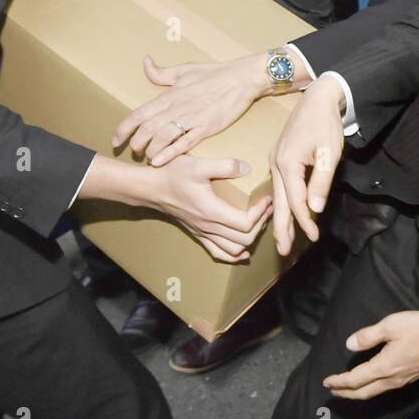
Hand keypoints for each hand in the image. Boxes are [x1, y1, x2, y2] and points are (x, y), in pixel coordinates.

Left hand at [112, 54, 266, 166]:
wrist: (241, 79)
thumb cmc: (213, 74)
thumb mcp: (184, 70)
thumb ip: (161, 72)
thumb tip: (146, 62)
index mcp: (169, 95)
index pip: (139, 114)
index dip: (124, 129)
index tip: (116, 140)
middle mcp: (177, 108)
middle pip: (147, 129)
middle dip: (136, 143)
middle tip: (134, 151)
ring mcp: (192, 119)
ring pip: (163, 138)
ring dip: (151, 151)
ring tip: (148, 157)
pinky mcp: (206, 128)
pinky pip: (184, 144)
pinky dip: (170, 154)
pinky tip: (160, 161)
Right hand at [149, 155, 269, 262]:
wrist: (150, 187)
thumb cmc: (173, 174)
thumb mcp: (199, 164)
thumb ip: (225, 165)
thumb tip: (247, 168)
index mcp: (212, 211)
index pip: (245, 223)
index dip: (261, 213)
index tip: (267, 198)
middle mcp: (208, 227)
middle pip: (244, 239)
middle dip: (261, 224)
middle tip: (267, 208)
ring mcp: (202, 233)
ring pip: (233, 250)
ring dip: (250, 240)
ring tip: (259, 223)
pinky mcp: (197, 233)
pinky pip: (218, 253)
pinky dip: (233, 254)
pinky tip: (242, 250)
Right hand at [269, 75, 345, 254]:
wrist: (318, 98)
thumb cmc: (325, 123)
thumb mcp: (329, 152)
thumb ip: (321, 181)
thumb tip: (314, 208)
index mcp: (287, 164)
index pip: (296, 201)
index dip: (304, 221)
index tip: (314, 237)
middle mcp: (276, 164)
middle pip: (279, 203)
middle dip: (281, 228)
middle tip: (283, 251)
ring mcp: (275, 160)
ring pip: (277, 196)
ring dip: (280, 217)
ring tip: (283, 238)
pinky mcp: (279, 157)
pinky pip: (279, 186)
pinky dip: (282, 203)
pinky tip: (286, 210)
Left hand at [323, 311, 418, 399]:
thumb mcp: (392, 325)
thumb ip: (369, 335)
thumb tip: (349, 344)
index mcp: (384, 366)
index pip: (355, 380)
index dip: (339, 382)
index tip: (326, 381)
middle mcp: (390, 379)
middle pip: (363, 393)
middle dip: (345, 393)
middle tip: (332, 390)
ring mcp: (400, 381)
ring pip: (373, 393)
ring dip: (356, 393)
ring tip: (346, 389)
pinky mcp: (408, 378)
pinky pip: (383, 389)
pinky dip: (369, 389)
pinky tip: (369, 382)